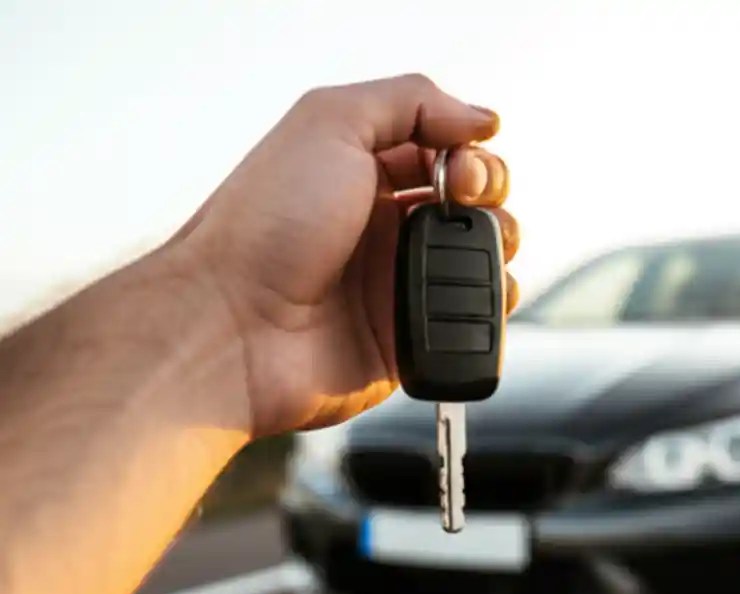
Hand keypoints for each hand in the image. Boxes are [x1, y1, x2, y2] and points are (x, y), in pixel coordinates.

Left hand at [169, 74, 518, 436]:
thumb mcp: (328, 122)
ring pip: (481, 259)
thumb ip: (409, 101)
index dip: (468, 153)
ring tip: (474, 256)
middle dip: (489, 197)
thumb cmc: (262, 228)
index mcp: (362, 172)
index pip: (445, 151)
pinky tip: (474, 299)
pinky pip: (472, 322)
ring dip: (497, 249)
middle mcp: (382, 226)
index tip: (458, 167)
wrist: (234, 328)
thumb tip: (479, 118)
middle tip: (461, 205)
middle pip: (473, 202)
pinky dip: (491, 309)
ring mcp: (396, 283)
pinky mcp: (408, 338)